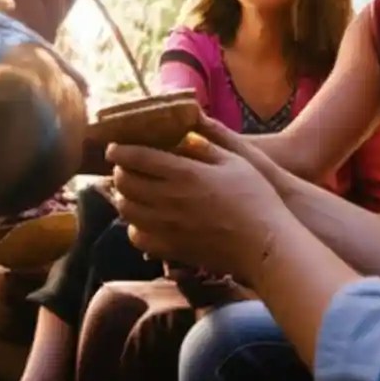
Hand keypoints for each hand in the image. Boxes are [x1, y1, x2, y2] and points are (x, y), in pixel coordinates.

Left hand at [107, 130, 290, 283]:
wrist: (265, 245)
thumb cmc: (256, 198)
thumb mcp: (236, 161)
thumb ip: (207, 144)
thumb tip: (186, 131)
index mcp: (185, 173)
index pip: (137, 158)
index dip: (119, 150)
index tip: (114, 147)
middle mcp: (170, 199)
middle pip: (125, 183)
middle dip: (119, 171)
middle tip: (124, 167)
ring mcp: (168, 226)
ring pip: (126, 210)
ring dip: (123, 197)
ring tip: (130, 191)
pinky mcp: (172, 249)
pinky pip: (138, 238)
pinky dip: (134, 226)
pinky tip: (145, 220)